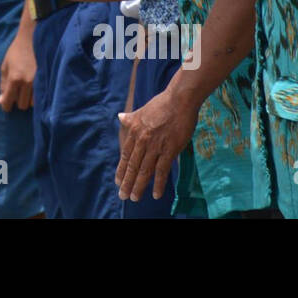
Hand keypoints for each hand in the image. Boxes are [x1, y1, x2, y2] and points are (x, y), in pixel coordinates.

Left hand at [0, 23, 35, 111]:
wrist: (33, 38)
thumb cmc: (16, 51)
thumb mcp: (5, 66)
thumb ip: (3, 84)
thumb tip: (1, 101)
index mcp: (14, 79)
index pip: (8, 101)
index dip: (6, 106)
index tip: (6, 105)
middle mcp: (27, 82)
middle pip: (22, 105)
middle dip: (18, 101)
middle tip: (18, 92)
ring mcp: (38, 82)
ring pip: (33, 103)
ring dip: (29, 99)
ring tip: (27, 89)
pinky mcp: (46, 80)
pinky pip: (41, 97)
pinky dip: (37, 96)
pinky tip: (34, 89)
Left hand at [116, 84, 197, 201]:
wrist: (179, 100)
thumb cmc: (162, 104)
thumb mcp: (142, 111)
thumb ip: (131, 118)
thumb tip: (120, 117)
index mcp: (134, 131)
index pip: (126, 155)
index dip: (121, 169)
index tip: (117, 181)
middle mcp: (142, 140)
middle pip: (133, 165)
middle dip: (127, 182)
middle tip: (123, 196)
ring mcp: (155, 146)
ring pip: (144, 170)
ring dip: (139, 185)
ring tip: (134, 198)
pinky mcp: (169, 149)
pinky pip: (162, 170)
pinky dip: (158, 183)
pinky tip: (155, 194)